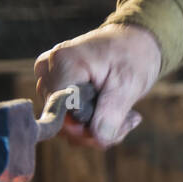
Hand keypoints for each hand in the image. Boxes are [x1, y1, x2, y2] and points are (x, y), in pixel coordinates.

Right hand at [34, 23, 161, 147]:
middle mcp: (47, 69)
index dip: (88, 129)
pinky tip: (113, 113)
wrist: (135, 42)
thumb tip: (98, 139)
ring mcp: (47, 78)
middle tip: (129, 121)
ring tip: (125, 116)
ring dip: (96, 128)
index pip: (61, 116)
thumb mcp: (130, 84)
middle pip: (61, 121)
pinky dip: (91, 122)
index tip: (120, 126)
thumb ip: (112, 113)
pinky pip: (66, 117)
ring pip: (63, 124)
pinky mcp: (54, 86)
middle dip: (96, 130)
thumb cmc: (133, 57)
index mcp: (62, 64)